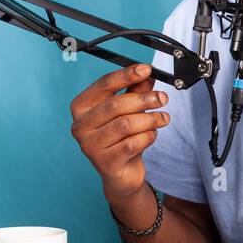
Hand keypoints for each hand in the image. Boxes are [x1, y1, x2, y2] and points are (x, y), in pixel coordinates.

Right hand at [69, 63, 170, 200]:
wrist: (121, 173)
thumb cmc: (121, 138)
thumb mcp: (129, 111)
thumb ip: (135, 91)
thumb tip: (146, 74)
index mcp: (81, 107)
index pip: (103, 85)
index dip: (126, 75)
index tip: (146, 69)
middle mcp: (80, 126)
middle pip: (116, 105)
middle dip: (144, 99)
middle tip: (162, 98)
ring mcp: (90, 146)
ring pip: (126, 125)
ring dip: (150, 119)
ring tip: (162, 118)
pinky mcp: (104, 163)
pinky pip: (132, 144)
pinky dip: (147, 137)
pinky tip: (152, 135)